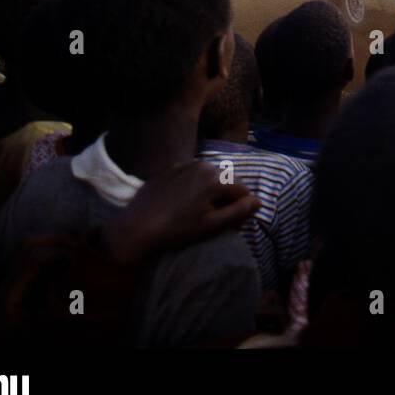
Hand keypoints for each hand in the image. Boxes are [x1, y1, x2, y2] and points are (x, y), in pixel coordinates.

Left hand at [102, 161, 259, 263]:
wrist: (136, 226)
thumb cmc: (177, 229)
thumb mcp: (212, 225)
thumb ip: (239, 212)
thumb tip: (258, 202)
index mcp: (216, 178)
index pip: (243, 191)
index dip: (242, 208)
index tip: (232, 223)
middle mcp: (204, 165)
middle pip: (226, 182)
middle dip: (226, 198)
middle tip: (215, 219)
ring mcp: (185, 164)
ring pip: (209, 177)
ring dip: (210, 191)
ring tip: (198, 211)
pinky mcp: (170, 168)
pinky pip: (191, 175)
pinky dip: (194, 186)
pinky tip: (183, 203)